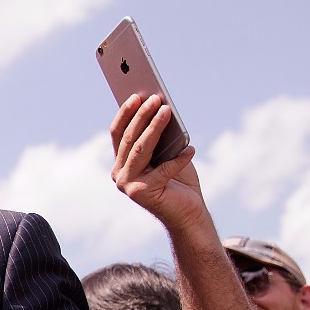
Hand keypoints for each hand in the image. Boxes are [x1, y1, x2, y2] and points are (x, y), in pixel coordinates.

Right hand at [109, 94, 206, 230]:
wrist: (189, 214)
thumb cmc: (179, 181)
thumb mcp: (168, 153)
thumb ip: (160, 137)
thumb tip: (160, 109)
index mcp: (121, 162)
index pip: (118, 133)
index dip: (126, 113)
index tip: (136, 94)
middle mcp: (119, 174)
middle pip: (129, 139)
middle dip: (142, 116)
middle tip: (155, 98)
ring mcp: (128, 184)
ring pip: (140, 149)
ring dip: (154, 127)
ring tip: (167, 111)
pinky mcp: (142, 193)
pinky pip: (163, 169)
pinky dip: (179, 159)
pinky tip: (191, 149)